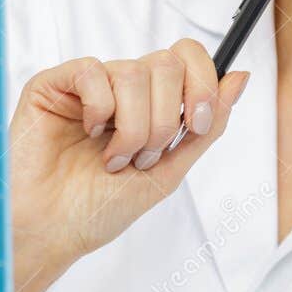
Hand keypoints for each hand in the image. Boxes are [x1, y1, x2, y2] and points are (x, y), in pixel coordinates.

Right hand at [9, 40, 249, 291]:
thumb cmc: (98, 210)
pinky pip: (91, 70)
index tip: (197, 125)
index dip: (203, 84)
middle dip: (166, 118)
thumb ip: (207, 127)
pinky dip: (99, 109)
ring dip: (132, 126)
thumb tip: (240, 77)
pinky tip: (88, 134)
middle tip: (144, 156)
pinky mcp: (53, 85)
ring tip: (113, 158)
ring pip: (133, 71)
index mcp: (151, 104)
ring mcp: (88, 85)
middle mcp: (121, 89)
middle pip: (167, 63)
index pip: (188, 59)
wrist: (51, 232)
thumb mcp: (168, 172)